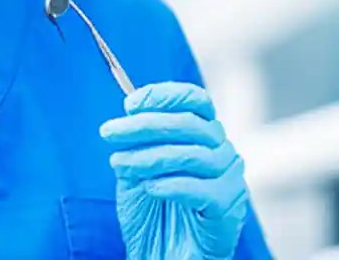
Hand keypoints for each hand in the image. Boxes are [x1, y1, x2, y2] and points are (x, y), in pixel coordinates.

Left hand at [101, 82, 249, 259]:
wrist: (161, 256)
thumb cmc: (154, 212)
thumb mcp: (139, 169)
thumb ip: (140, 142)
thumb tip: (131, 112)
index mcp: (204, 135)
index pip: (196, 100)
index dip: (164, 96)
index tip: (129, 104)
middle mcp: (222, 151)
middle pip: (191, 124)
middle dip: (145, 125)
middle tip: (110, 132)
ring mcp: (229, 178)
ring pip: (192, 155)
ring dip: (149, 157)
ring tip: (120, 164)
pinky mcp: (227, 207)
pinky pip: (201, 189)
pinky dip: (171, 185)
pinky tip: (149, 188)